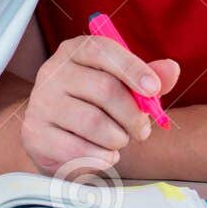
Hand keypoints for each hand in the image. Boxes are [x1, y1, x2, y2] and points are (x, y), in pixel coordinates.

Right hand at [21, 36, 178, 177]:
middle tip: (143, 131)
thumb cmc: (95, 105)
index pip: (103, 50)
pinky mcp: (34, 133)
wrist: (55, 135)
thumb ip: (148, 78)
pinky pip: (77, 149)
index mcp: (76, 51)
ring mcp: (41, 102)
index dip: (132, 68)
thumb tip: (171, 69)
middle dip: (133, 115)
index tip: (154, 90)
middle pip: (104, 89)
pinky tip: (104, 154)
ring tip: (119, 141)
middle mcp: (53, 71)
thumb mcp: (122, 86)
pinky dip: (101, 157)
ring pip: (94, 123)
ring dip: (117, 138)